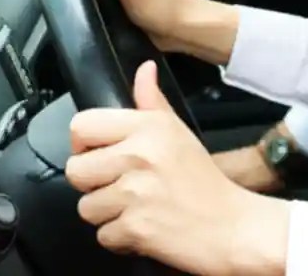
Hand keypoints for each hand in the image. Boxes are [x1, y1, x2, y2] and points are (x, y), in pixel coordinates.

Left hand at [67, 61, 288, 275]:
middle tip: (124, 186)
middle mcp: (140, 155)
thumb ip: (153, 103)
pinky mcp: (135, 228)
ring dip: (108, 214)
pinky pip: (103, 235)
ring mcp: (136, 193)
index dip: (85, 144)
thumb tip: (144, 69)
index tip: (102, 154)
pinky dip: (120, 238)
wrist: (231, 226)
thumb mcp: (179, 133)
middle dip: (94, 184)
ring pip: (86, 207)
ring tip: (137, 208)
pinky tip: (144, 227)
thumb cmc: (204, 182)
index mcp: (149, 127)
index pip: (82, 125)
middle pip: (76, 170)